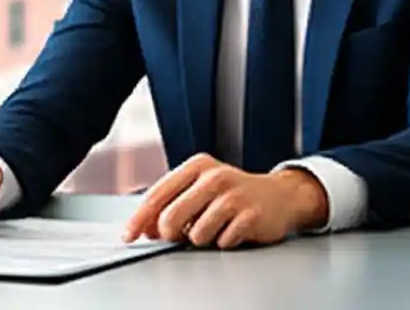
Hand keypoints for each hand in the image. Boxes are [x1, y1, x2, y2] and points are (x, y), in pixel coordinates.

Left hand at [122, 153, 328, 249]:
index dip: (139, 218)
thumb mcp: (200, 189)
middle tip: (178, 236)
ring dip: (201, 239)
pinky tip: (233, 230)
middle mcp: (214, 177)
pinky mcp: (251, 215)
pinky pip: (222, 242)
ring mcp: (234, 196)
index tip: (129, 235)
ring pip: (196, 234)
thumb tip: (145, 228)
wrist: (280, 196)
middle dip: (169, 234)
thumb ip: (171, 203)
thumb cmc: (232, 194)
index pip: (158, 194)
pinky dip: (223, 242)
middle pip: (171, 217)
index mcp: (197, 166)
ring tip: (214, 227)